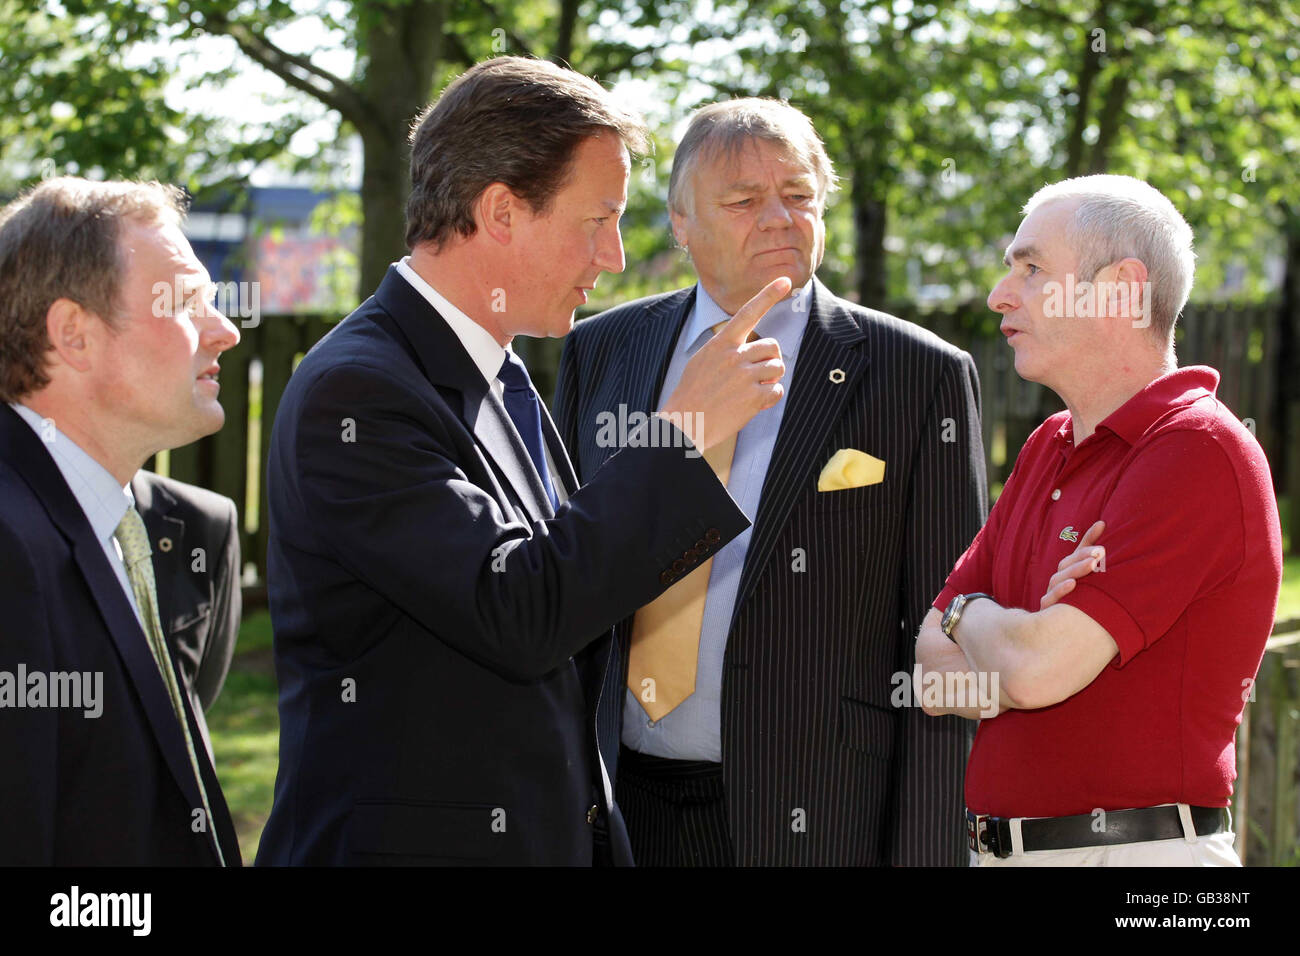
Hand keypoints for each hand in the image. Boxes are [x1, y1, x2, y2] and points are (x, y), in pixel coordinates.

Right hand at [657, 277, 790, 451]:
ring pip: (777, 368)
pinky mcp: (753, 398)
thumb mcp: (702, 361)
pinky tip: (753, 404)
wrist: (684, 424)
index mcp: (720, 344)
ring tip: (753, 389)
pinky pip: (777, 391)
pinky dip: (770, 398)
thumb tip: (752, 351)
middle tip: (759, 373)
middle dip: (771, 359)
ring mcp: (745, 377)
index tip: (785, 280)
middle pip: (772, 346)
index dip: (768, 295)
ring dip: (771, 378)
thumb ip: (726, 350)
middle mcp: (735, 357)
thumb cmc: (691, 394)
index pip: (747, 313)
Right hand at [1039, 520, 1104, 608]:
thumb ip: (1098, 564)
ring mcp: (1051, 593)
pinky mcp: (1047, 608)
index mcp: (1070, 572)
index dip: (1090, 538)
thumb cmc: (1080, 606)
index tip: (1102, 525)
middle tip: (1101, 551)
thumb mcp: (1093, 587)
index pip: (1079, 552)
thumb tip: (1108, 531)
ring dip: (1076, 569)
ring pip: (1060, 577)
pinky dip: (1061, 590)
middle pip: (1068, 563)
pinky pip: (1052, 597)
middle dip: (1084, 555)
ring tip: (1092, 564)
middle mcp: (1059, 580)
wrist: (1058, 633)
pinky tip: (1073, 584)